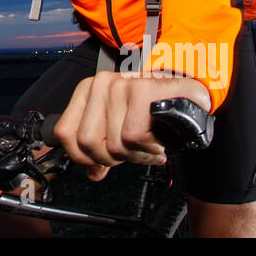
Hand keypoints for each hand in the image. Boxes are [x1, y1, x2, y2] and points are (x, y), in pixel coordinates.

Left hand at [50, 71, 210, 181]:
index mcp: (88, 90)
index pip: (65, 133)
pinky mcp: (141, 90)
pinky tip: (156, 143)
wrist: (190, 98)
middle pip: (87, 142)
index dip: (83, 156)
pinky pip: (132, 136)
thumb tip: (92, 171)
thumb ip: (101, 149)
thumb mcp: (120, 130)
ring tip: (147, 146)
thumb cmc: (155, 113)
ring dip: (134, 154)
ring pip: (112, 143)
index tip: (102, 161)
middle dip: (112, 158)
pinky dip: (147, 148)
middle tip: (132, 153)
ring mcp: (120, 84)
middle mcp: (101, 83)